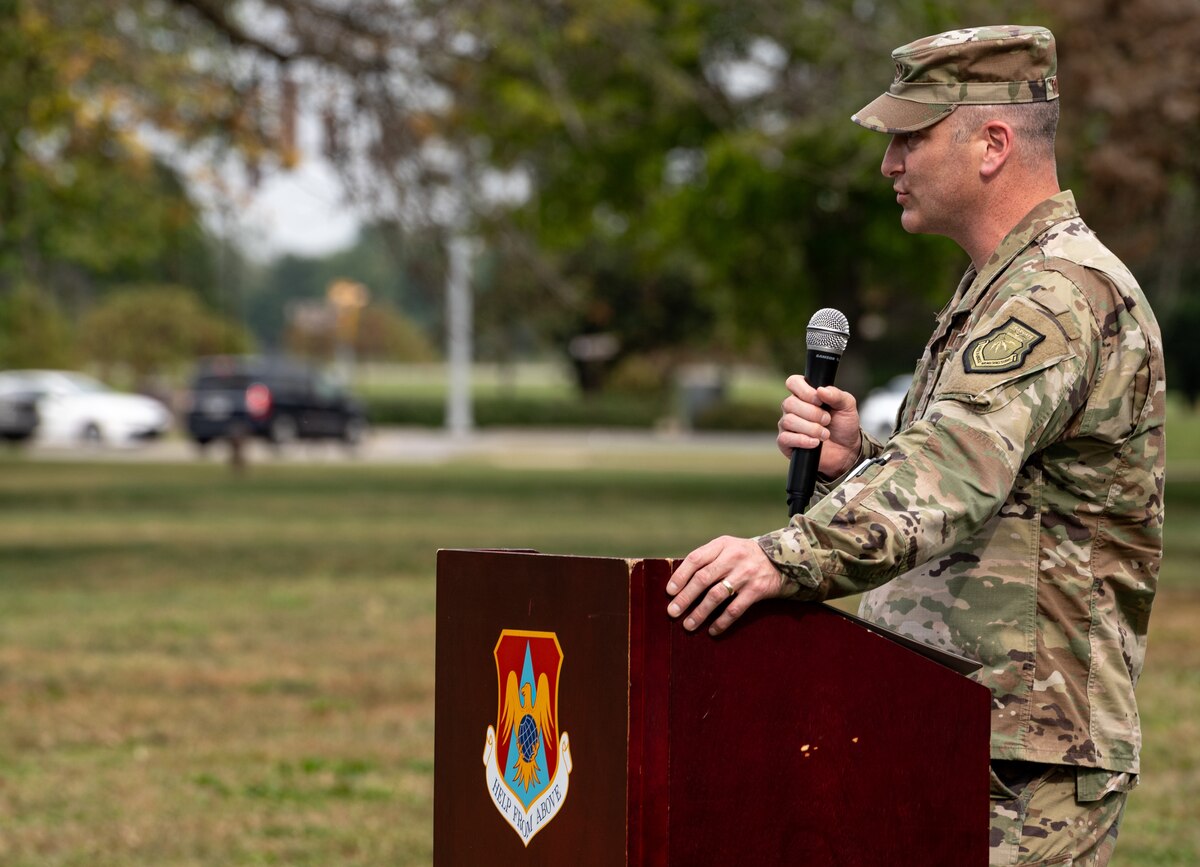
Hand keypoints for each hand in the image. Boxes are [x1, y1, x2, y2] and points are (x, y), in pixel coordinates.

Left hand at [666, 536, 786, 635]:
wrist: (783, 559)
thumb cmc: (745, 556)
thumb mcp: (728, 548)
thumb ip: (708, 559)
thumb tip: (679, 582)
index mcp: (722, 545)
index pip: (696, 559)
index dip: (680, 576)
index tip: (669, 591)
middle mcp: (733, 557)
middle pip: (703, 579)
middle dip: (685, 597)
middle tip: (672, 612)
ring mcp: (746, 574)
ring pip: (716, 596)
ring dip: (700, 613)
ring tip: (688, 625)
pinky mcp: (757, 590)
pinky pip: (735, 609)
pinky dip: (722, 622)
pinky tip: (712, 631)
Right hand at [777, 375, 861, 478]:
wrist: (846, 451)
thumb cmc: (844, 426)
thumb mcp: (847, 406)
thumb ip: (836, 395)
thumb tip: (821, 390)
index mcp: (805, 394)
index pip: (793, 382)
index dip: (805, 391)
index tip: (820, 400)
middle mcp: (793, 408)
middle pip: (789, 403)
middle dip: (813, 413)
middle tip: (827, 420)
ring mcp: (787, 425)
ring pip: (788, 421)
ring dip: (811, 428)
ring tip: (825, 434)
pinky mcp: (786, 443)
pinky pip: (785, 438)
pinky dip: (803, 440)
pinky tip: (815, 442)